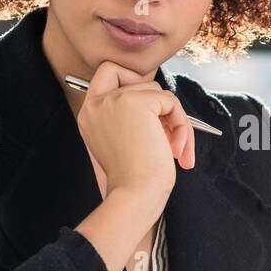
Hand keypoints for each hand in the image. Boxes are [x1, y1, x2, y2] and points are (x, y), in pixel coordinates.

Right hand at [76, 60, 195, 206]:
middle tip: (166, 131)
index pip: (108, 73)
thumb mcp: (125, 142)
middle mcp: (96, 104)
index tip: (148, 115)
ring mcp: (114, 100)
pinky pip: (171, 101)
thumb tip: (162, 101)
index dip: (133, 83)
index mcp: (89, 114)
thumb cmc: (134, 180)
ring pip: (158, 91)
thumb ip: (131, 116)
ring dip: (174, 119)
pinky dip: (181, 125)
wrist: (134, 196)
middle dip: (157, 102)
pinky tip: (176, 150)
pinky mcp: (135, 103)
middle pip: (137, 78)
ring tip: (175, 149)